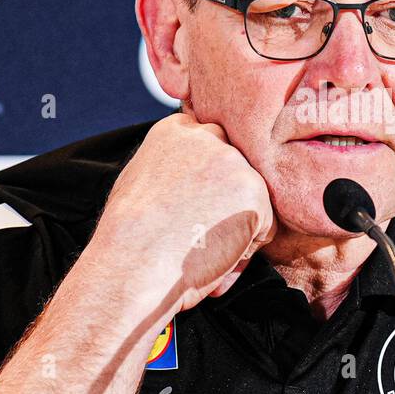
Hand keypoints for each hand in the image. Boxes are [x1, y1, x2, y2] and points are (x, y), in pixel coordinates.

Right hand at [81, 110, 275, 318]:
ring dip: (236, 226)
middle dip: (227, 200)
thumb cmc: (129, 238)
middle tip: (199, 231)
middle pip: (237, 169)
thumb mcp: (140, 180)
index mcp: (176, 129)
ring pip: (252, 198)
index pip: (212, 144)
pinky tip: (215, 255)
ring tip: (201, 245)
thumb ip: (172, 166)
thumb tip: (189, 177)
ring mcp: (233, 161)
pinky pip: (265, 226)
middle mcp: (207, 136)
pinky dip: (246, 249)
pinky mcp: (253, 190)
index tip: (192, 206)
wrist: (132, 264)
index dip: (209, 182)